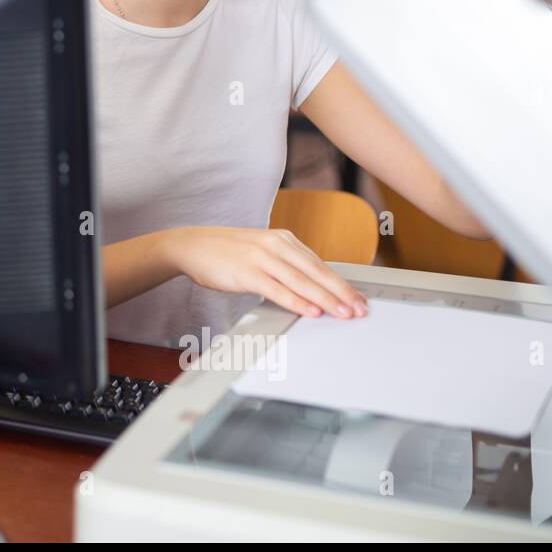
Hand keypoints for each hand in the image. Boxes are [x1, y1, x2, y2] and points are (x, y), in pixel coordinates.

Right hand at [167, 226, 367, 319]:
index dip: (341, 283)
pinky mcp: (246, 272)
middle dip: (341, 292)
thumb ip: (284, 265)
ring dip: (326, 299)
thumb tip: (311, 288)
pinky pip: (277, 289)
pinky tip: (311, 311)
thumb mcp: (261, 251)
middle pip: (316, 271)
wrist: (191, 245)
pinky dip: (297, 301)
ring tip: (343, 313)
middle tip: (360, 309)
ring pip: (301, 281)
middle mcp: (275, 245)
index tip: (358, 299)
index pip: (319, 264)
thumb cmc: (225, 252)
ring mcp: (261, 257)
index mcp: (282, 239)